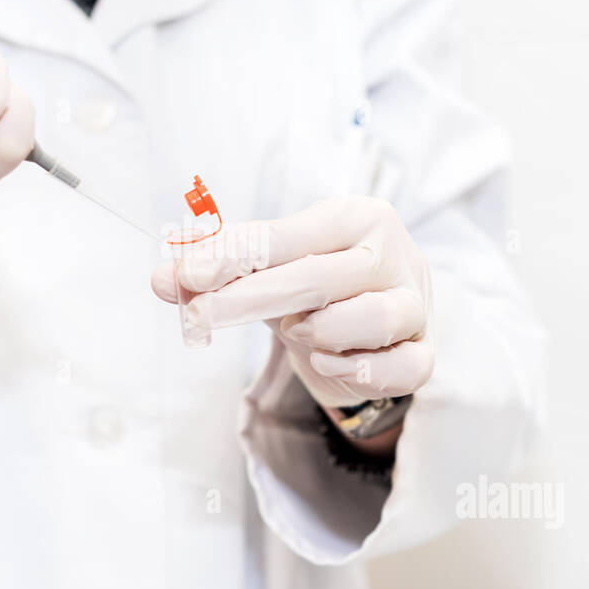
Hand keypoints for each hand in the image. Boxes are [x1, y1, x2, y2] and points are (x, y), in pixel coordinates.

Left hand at [151, 197, 434, 407]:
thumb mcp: (271, 267)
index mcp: (356, 217)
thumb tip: (163, 277)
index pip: (283, 237)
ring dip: (319, 334)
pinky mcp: (425, 352)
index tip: (183, 275)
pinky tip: (331, 361)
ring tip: (298, 332)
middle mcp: (393, 253)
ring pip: (369, 320)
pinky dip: (359, 371)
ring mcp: (415, 303)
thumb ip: (220, 269)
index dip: (229, 257)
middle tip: (199, 316)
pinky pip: (399, 370)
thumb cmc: (320, 285)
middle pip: (315, 278)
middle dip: (246, 299)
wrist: (376, 325)